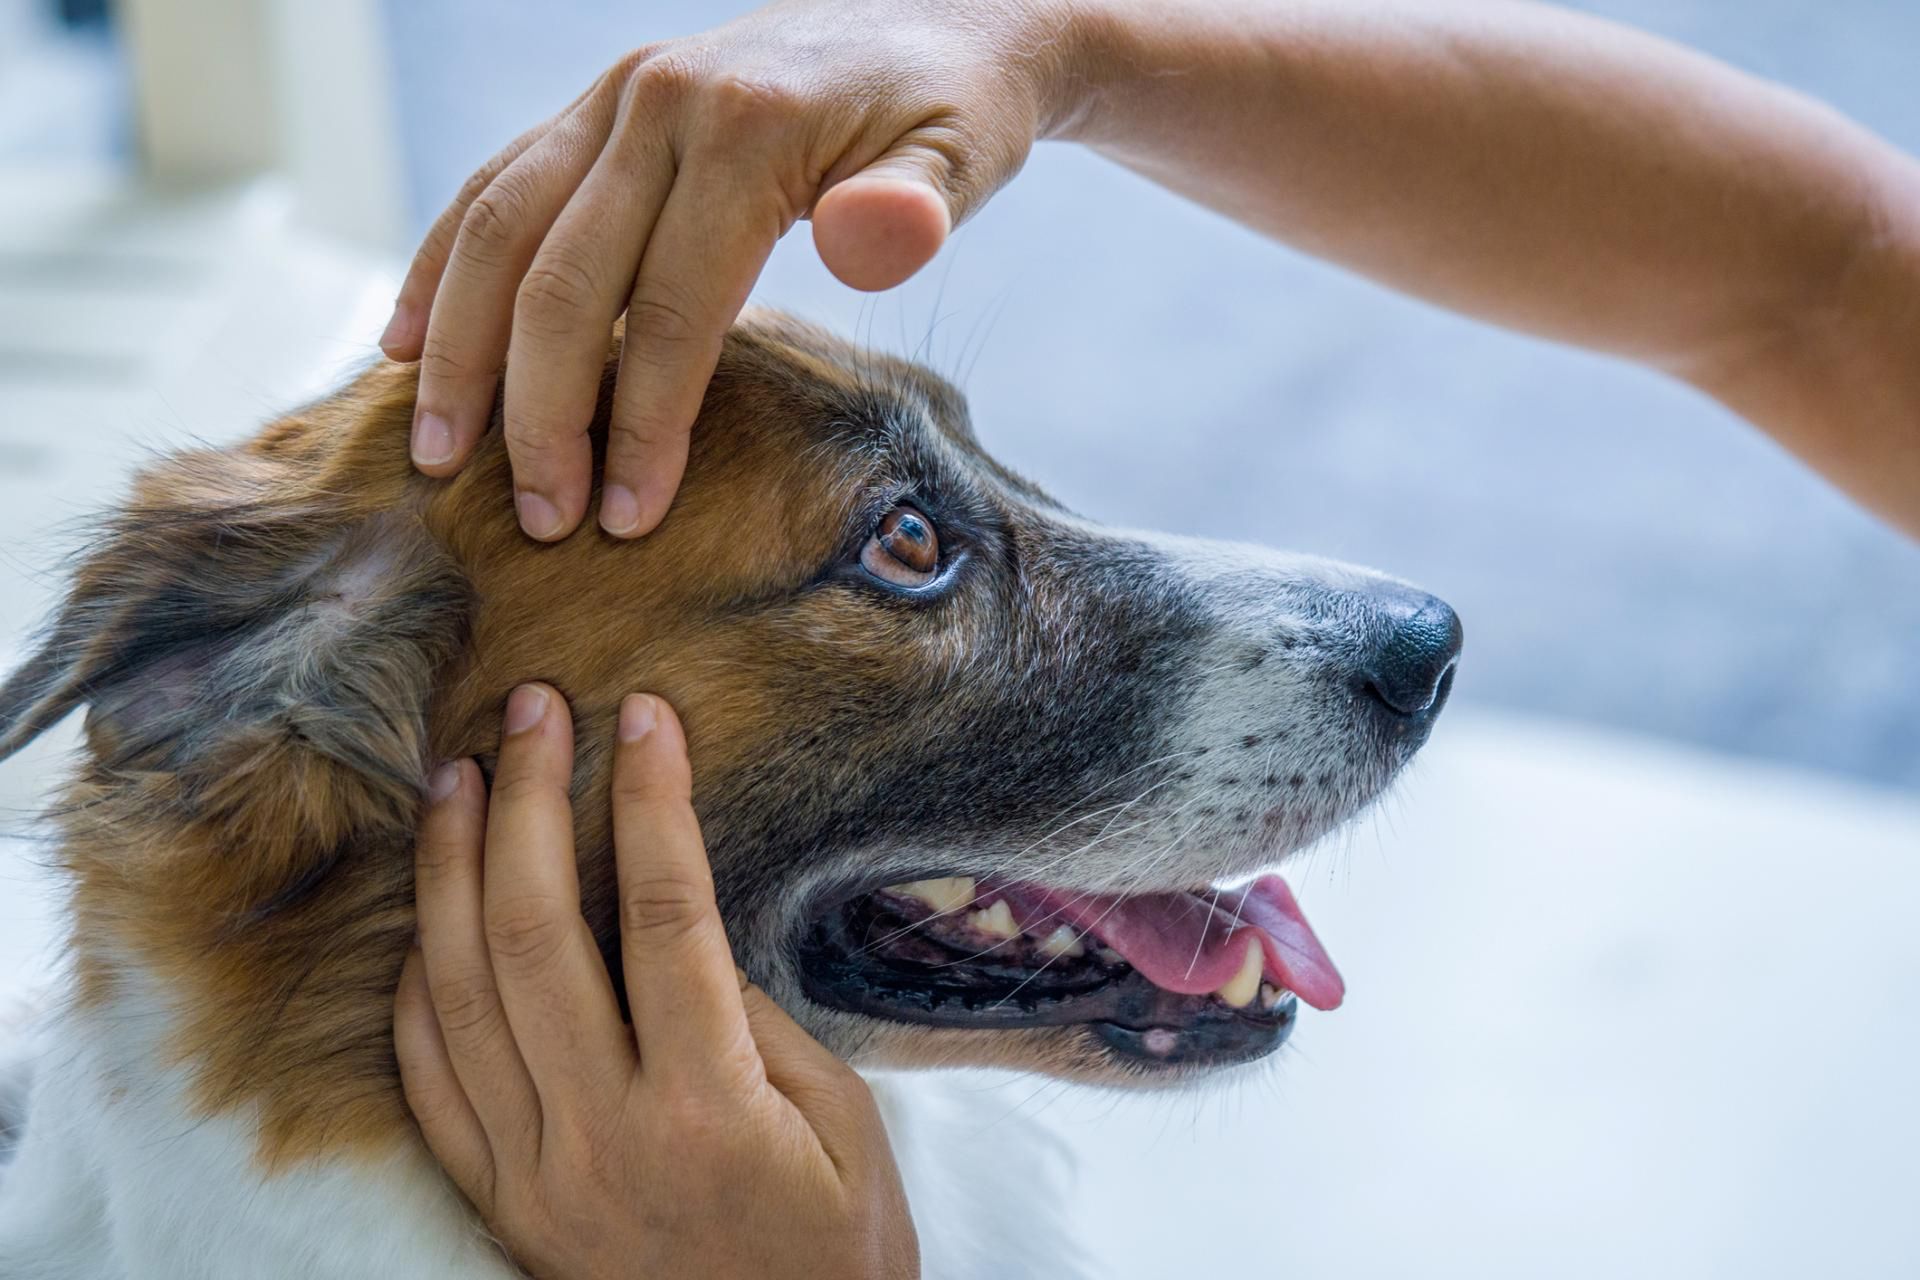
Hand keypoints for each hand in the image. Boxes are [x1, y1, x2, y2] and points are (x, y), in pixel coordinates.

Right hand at [382, 0, 1082, 540]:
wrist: (935, 16)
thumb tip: (876, 240)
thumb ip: (917, 203)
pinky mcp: (596, 110)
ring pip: (498, 227)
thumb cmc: (952, 109)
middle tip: (536, 519)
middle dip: (541, 411)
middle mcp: (658, 100)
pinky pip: (494, 189)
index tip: (626, 519)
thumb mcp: (964, 152)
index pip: (672, 304)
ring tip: (434, 450)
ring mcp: (613, 99)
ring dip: (460, 348)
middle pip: (564, 276)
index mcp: (746, 126)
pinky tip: (407, 343)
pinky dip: (441, 267)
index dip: (643, 420)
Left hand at [394, 684, 917, 1278]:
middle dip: (530, 802)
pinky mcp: (499, 1201)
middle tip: (533, 711)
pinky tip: (430, 914)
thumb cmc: (835, 1247)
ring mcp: (534, 1173)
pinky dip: (416, 988)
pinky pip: (427, 1081)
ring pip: (457, 995)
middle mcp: (603, 1134)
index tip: (644, 716)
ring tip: (459, 779)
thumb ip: (756, 1023)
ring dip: (452, 872)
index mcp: (709, 1106)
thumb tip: (674, 932)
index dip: (650, 802)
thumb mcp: (842, 1124)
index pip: (666, 915)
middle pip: (536, 933)